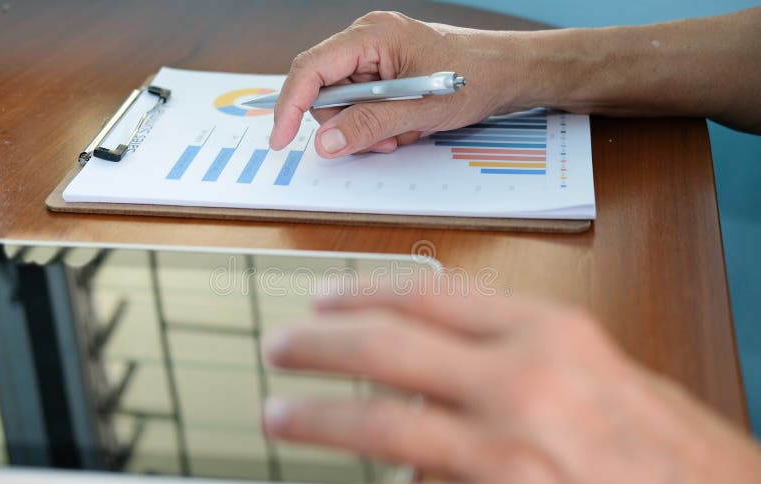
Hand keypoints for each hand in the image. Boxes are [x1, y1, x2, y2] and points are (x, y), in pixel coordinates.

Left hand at [262, 287, 760, 483]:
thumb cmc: (653, 434)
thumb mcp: (587, 359)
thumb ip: (505, 340)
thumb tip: (418, 338)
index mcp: (547, 334)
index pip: (428, 293)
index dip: (362, 290)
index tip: (325, 297)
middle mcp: (522, 386)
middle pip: (387, 348)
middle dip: (317, 344)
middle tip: (281, 346)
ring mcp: (508, 459)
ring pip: (378, 426)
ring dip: (316, 421)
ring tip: (280, 417)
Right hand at [270, 11, 525, 157]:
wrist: (507, 72)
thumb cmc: (474, 77)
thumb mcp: (420, 109)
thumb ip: (369, 125)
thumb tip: (326, 143)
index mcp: (372, 35)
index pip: (311, 69)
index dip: (290, 105)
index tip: (281, 138)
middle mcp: (367, 41)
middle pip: (324, 90)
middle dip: (345, 124)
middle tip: (379, 142)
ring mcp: (375, 56)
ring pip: (343, 103)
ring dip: (366, 128)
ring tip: (401, 133)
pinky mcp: (384, 71)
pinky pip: (363, 104)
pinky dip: (378, 123)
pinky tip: (405, 125)